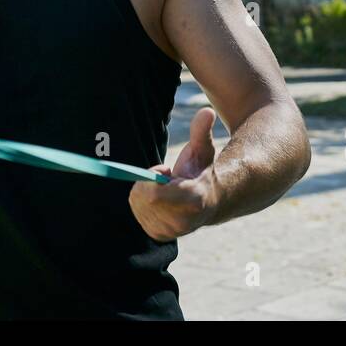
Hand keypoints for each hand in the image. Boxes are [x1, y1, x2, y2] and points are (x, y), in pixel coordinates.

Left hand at [128, 107, 220, 241]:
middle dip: (147, 182)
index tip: (164, 170)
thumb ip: (202, 131)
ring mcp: (170, 231)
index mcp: (193, 200)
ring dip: (145, 192)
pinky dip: (143, 203)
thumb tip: (206, 110)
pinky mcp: (159, 235)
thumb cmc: (202, 171)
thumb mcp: (203, 150)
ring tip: (165, 189)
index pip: (154, 194)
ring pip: (137, 204)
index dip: (151, 179)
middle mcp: (182, 222)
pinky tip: (160, 201)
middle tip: (165, 178)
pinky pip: (136, 213)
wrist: (209, 202)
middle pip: (142, 198)